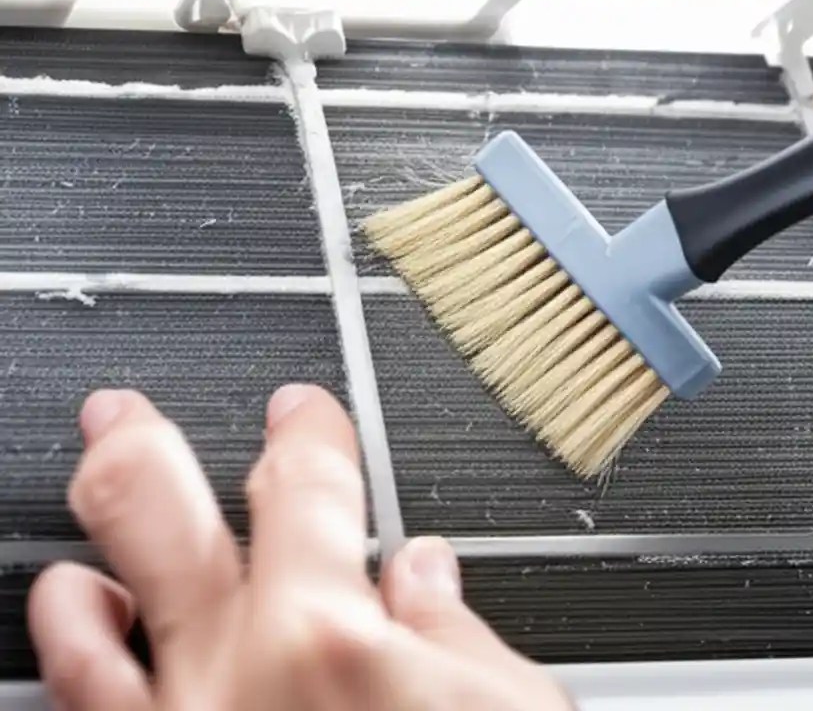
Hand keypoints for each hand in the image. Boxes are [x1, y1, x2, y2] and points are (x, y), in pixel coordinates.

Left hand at [27, 385, 573, 710]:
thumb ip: (458, 631)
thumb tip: (425, 573)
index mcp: (335, 639)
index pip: (308, 486)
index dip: (306, 433)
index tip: (301, 416)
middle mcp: (234, 677)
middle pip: (159, 516)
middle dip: (138, 449)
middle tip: (123, 419)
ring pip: (85, 613)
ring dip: (82, 549)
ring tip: (84, 511)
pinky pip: (81, 709)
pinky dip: (68, 653)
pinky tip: (74, 627)